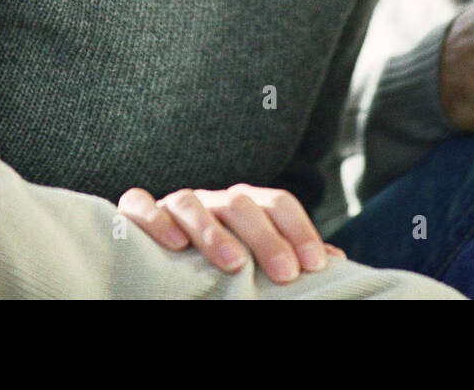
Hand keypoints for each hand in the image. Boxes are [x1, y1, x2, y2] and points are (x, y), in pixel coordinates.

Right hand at [117, 184, 345, 282]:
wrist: (158, 254)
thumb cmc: (218, 259)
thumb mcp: (256, 256)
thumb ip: (288, 254)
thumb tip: (336, 260)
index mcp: (245, 206)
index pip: (278, 203)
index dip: (300, 230)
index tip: (315, 266)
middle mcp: (212, 200)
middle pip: (240, 203)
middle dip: (266, 238)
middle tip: (286, 274)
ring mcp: (174, 204)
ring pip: (191, 202)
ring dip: (213, 232)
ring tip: (234, 264)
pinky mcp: (136, 214)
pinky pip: (139, 204)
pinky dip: (154, 219)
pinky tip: (172, 245)